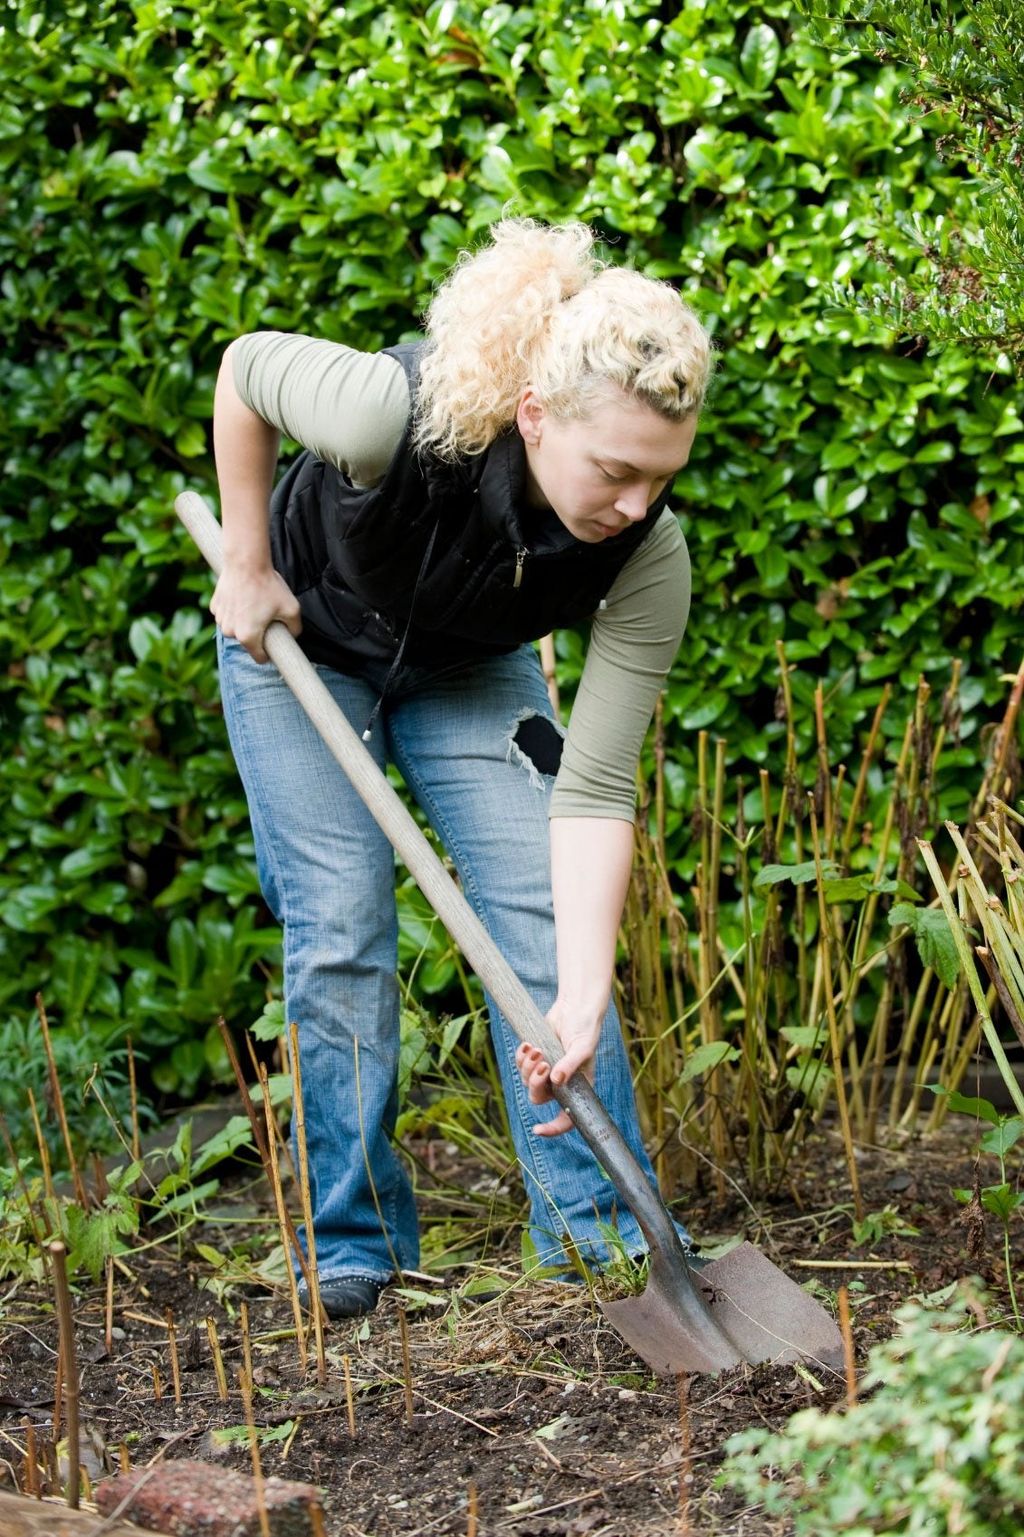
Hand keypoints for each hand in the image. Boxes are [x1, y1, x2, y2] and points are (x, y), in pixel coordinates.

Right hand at [211, 563, 301, 663]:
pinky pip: (228, 616)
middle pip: (247, 642)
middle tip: (266, 615)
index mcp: (248, 637)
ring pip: (236, 628)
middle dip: (257, 633)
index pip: (260, 658)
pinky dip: (234, 611)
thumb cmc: (268, 586)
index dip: (269, 652)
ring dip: (244, 622)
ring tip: (254, 604)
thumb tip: (293, 636)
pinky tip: (243, 598)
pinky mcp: (215, 606)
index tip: (274, 642)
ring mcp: (220, 619)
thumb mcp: (292, 609)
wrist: (246, 562)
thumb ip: (295, 628)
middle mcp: (230, 631)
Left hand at [515, 1001, 602, 1137]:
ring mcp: (547, 1071)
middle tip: (542, 1062)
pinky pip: (521, 1065)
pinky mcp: (536, 1058)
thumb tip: (556, 1079)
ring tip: (536, 1048)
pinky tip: (527, 1044)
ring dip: (527, 1067)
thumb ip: (570, 1064)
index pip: (567, 1117)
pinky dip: (521, 1056)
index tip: (538, 1130)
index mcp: (577, 1088)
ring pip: (527, 1081)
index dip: (553, 1128)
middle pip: (539, 1097)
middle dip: (536, 1083)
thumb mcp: (582, 1047)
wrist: (575, 1009)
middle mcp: (561, 1084)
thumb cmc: (585, 1029)